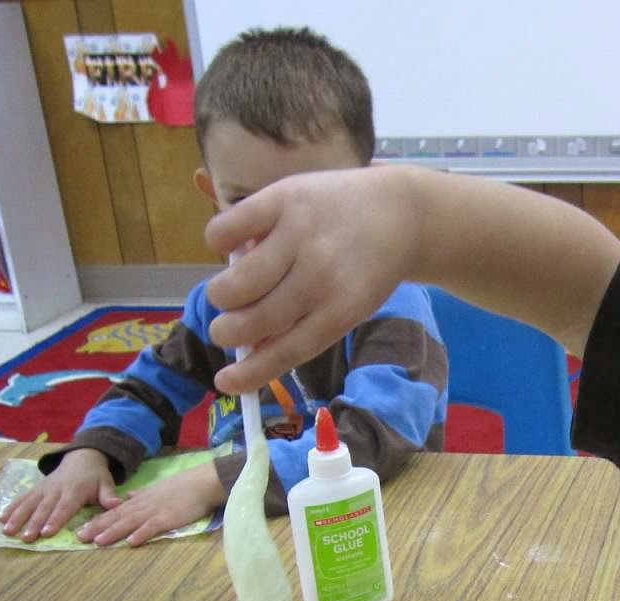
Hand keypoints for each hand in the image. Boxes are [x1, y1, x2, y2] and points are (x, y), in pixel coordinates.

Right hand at [2, 448, 118, 541]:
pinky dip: (11, 507)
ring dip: (17, 517)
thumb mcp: (106, 484)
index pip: (63, 508)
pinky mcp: (36, 488)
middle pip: (43, 509)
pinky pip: (22, 498)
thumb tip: (117, 505)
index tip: (46, 532)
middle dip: (33, 523)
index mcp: (74, 491)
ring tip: (7, 531)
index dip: (54, 520)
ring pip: (29, 503)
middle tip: (25, 538)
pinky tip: (0, 518)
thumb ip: (109, 496)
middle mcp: (56, 489)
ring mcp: (44, 488)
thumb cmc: (96, 476)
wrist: (82, 457)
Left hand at [77, 464, 224, 546]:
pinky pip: (153, 527)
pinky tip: (131, 542)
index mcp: (140, 500)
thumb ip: (142, 495)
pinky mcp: (169, 517)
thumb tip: (128, 497)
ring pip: (130, 523)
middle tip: (79, 537)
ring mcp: (155, 512)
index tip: (82, 528)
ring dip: (113, 532)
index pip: (114, 512)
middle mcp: (143, 506)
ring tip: (98, 542)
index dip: (98, 521)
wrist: (203, 482)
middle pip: (116, 518)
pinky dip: (142, 534)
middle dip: (97, 528)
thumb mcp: (158, 489)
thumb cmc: (183, 487)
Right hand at [204, 167, 417, 395]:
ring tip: (228, 294)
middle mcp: (321, 275)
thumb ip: (301, 327)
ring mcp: (300, 234)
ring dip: (221, 296)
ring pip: (236, 282)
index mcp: (340, 311)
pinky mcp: (283, 199)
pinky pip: (227, 229)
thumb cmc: (363, 269)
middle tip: (226, 329)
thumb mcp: (346, 307)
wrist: (400, 213)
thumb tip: (250, 350)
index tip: (225, 383)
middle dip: (227, 332)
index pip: (286, 350)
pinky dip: (218, 242)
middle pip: (254, 319)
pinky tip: (233, 248)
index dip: (251, 372)